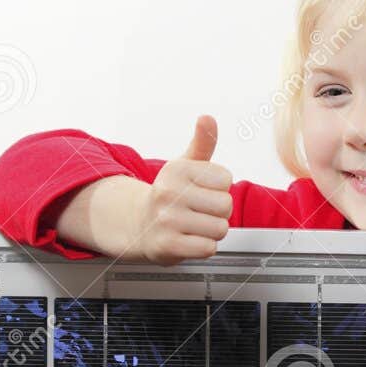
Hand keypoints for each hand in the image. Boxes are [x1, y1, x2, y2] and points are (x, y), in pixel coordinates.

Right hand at [133, 115, 234, 264]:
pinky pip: (208, 248)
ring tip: (193, 225)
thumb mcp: (185, 165)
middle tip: (198, 211)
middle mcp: (168, 193)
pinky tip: (189, 239)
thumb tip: (207, 118)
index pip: (226, 179)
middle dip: (218, 212)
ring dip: (211, 231)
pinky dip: (203, 247)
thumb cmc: (169, 195)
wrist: (139, 226)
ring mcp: (167, 220)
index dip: (218, 188)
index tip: (201, 190)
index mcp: (176, 170)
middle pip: (226, 205)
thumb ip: (202, 142)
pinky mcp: (168, 245)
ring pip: (220, 228)